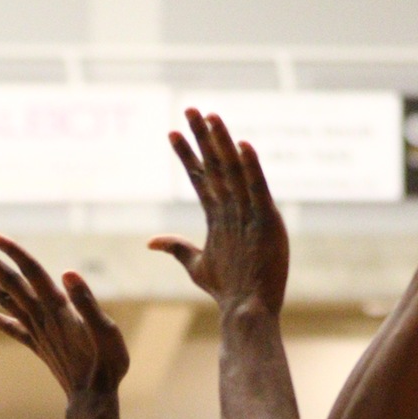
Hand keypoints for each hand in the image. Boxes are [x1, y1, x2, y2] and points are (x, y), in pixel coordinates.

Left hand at [0, 235, 128, 399]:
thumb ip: (86, 301)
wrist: (93, 399)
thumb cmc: (107, 363)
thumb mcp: (106, 329)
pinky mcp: (36, 344)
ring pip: (4, 300)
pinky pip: (8, 327)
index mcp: (58, 307)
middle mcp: (41, 316)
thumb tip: (68, 272)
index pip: (31, 271)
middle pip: (10, 282)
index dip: (12, 252)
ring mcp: (36, 330)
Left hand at [150, 109, 287, 313]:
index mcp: (220, 215)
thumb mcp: (197, 264)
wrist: (247, 308)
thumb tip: (150, 241)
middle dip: (202, 137)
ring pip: (234, 170)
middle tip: (190, 109)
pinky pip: (257, 189)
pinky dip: (251, 167)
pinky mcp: (267, 221)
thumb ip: (177, 247)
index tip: (172, 133)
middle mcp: (235, 208)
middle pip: (216, 165)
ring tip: (209, 116)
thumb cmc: (226, 288)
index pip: (201, 177)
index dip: (187, 155)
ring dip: (221, 142)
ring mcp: (251, 212)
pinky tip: (242, 144)